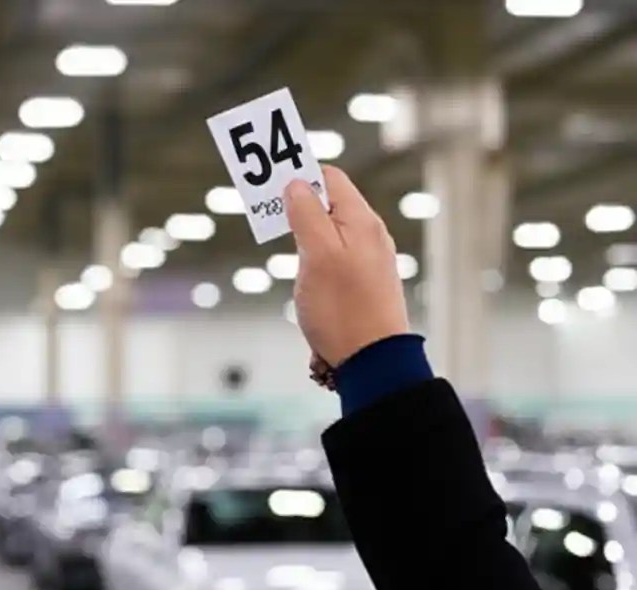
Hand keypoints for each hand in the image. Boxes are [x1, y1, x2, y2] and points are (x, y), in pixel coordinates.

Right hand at [285, 166, 410, 366]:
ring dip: (304, 232)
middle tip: (270, 218)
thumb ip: (306, 214)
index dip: (299, 176)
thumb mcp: (317, 255)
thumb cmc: (343, 309)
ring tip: (287, 249)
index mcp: (361, 221)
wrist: (371, 360)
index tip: (271, 187)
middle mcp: (369, 234)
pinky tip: (305, 274)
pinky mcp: (362, 281)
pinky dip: (314, 254)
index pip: (330, 177)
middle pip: (329, 201)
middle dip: (298, 204)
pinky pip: (334, 253)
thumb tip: (295, 184)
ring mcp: (368, 258)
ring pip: (330, 229)